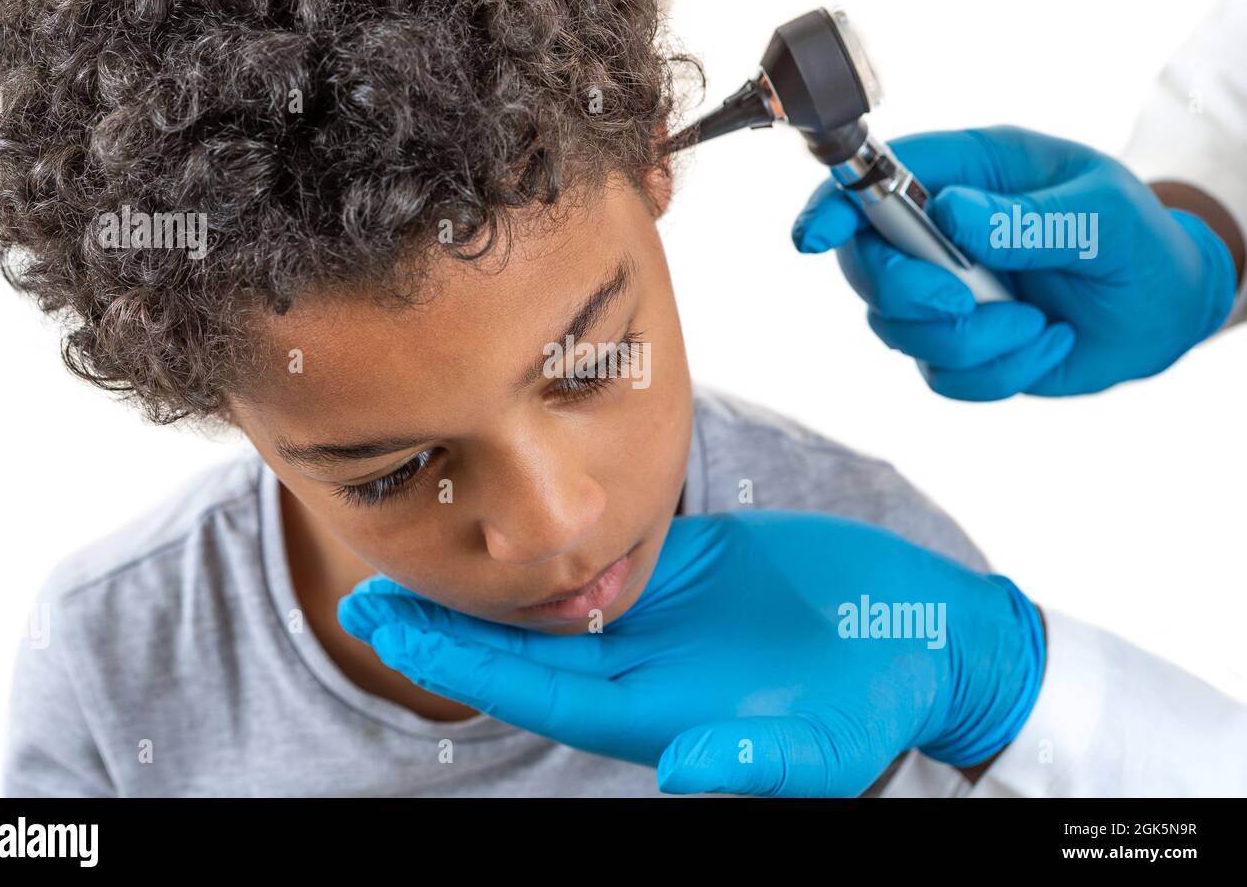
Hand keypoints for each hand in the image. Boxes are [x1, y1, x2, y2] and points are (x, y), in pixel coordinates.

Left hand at [337, 510, 1044, 796]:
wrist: (917, 633)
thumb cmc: (877, 696)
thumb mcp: (829, 744)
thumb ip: (763, 764)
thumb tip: (688, 774)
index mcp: (651, 709)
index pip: (532, 687)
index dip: (458, 662)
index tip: (387, 629)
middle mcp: (635, 663)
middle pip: (517, 642)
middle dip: (441, 621)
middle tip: (364, 583)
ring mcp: (653, 614)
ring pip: (544, 595)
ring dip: (479, 574)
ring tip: (414, 540)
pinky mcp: (678, 566)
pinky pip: (597, 551)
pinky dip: (546, 536)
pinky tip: (506, 508)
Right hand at [791, 126, 1238, 399]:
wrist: (1162, 314)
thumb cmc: (1138, 244)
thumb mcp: (1107, 216)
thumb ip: (1031, 218)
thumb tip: (954, 214)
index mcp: (967, 174)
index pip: (874, 181)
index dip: (834, 208)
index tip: (814, 238)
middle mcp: (938, 233)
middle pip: (865, 266)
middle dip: (907, 294)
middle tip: (964, 303)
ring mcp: (940, 293)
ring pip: (897, 330)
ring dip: (972, 340)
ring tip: (1039, 323)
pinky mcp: (954, 348)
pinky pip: (940, 376)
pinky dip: (997, 373)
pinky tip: (1045, 343)